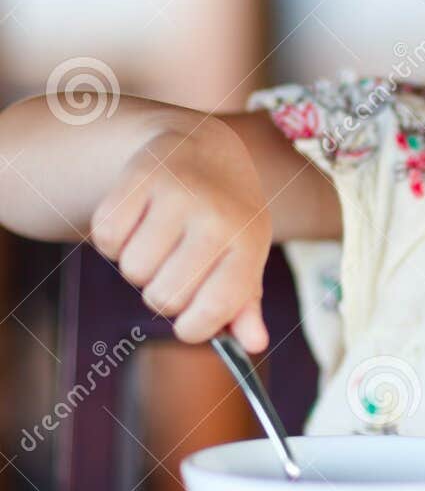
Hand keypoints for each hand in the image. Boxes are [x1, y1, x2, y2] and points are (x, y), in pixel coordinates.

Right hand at [90, 116, 272, 350]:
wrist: (205, 145)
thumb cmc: (227, 214)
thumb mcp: (246, 254)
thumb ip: (245, 304)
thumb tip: (252, 345)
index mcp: (248, 242)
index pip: (213, 310)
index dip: (193, 329)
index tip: (188, 324)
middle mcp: (216, 217)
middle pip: (165, 298)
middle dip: (161, 294)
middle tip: (173, 268)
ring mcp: (178, 194)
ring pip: (132, 271)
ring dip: (138, 266)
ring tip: (156, 241)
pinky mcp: (141, 175)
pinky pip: (106, 237)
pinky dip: (112, 241)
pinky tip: (135, 222)